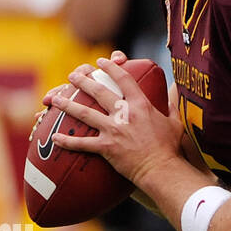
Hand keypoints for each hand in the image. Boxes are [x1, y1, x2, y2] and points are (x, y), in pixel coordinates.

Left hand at [50, 55, 182, 187]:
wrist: (161, 169)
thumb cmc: (170, 148)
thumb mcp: (174, 123)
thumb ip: (170, 106)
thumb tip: (173, 95)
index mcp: (140, 105)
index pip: (123, 79)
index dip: (111, 67)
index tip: (101, 62)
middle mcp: (123, 113)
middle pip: (98, 91)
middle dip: (83, 80)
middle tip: (73, 75)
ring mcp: (113, 130)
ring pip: (84, 113)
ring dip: (67, 104)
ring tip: (55, 98)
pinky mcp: (106, 147)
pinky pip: (82, 144)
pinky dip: (68, 142)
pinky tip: (56, 138)